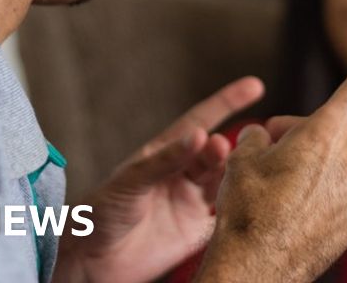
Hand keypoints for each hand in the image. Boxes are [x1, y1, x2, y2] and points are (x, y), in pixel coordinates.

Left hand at [54, 76, 264, 282]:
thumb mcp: (130, 180)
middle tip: (222, 149)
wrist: (92, 261)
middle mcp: (183, 173)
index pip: (201, 120)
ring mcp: (192, 201)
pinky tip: (253, 199)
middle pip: (216, 153)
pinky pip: (227, 213)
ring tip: (240, 172)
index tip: (255, 86)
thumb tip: (198, 135)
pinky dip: (241, 205)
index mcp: (165, 153)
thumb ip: (164, 160)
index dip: (228, 102)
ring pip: (227, 180)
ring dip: (236, 174)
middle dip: (224, 148)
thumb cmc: (101, 212)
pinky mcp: (198, 229)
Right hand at [195, 47, 346, 282]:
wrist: (252, 263)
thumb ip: (260, 136)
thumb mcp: (241, 157)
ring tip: (291, 178)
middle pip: (340, 130)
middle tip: (271, 150)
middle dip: (308, 133)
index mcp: (322, 135)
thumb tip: (268, 139)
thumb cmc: (244, 207)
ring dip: (333, 160)